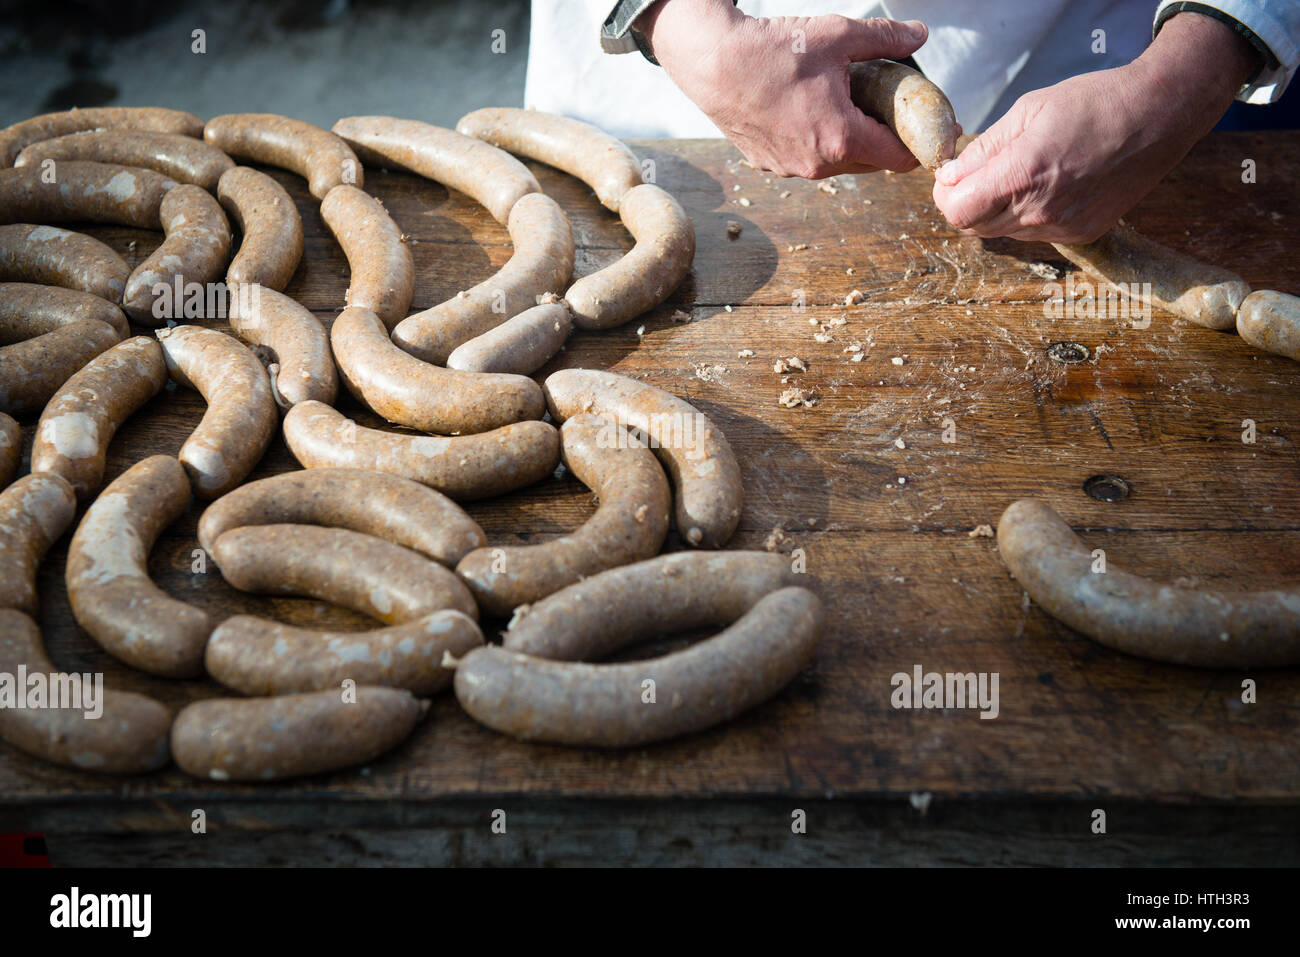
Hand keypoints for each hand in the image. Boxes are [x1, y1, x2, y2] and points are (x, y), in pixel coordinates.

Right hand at [640, 0, 928, 177]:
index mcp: (840, 138)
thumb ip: (885, 39)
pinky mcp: (767, 165)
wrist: (712, 62)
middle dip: (886, 139)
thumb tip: (919, 35)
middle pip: (871, 162)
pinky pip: (807, 159)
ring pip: (838, 163)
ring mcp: (789, 169)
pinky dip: (819, 141)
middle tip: (894, 111)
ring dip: (852, 141)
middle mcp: (816, 165)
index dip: (920, 145)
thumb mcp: (838, 36)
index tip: (930, 131)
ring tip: (852, 107)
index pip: (898, 158)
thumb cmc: (772, 50)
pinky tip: (814, 112)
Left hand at [932, 13, 1261, 242]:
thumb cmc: (1093, 103)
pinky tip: (1047, 184)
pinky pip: (1034, 234)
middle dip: (967, 202)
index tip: (953, 177)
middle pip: (975, 226)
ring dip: (997, 209)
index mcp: (1022, 175)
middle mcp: (1040, 211)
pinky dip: (1027, 214)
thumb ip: (984, 149)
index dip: (946, 196)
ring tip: (1020, 173)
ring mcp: (1062, 227)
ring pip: (1003, 232)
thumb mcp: (1028, 111)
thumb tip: (950, 175)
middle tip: (977, 174)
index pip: (957, 211)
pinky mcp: (1081, 234)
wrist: (1159, 117)